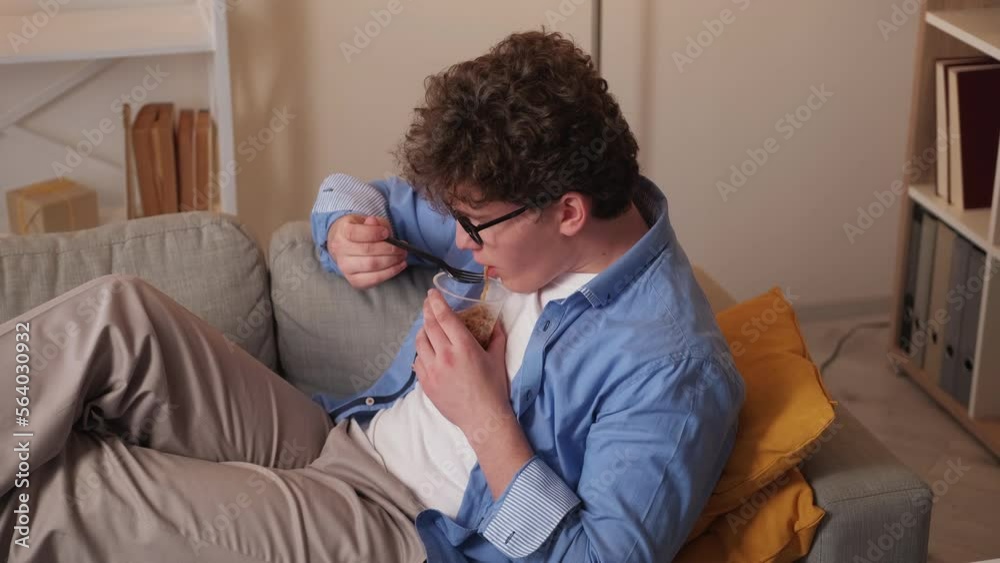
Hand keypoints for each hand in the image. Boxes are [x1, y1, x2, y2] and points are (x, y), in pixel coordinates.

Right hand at [327, 214, 406, 288]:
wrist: (345, 245)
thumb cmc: (359, 231)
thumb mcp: (366, 220)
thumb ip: (373, 222)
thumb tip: (374, 222)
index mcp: (342, 231)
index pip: (355, 233)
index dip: (373, 233)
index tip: (386, 233)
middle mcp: (340, 250)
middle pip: (367, 251)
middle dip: (389, 249)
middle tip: (402, 247)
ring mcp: (345, 267)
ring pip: (371, 266)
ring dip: (392, 261)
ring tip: (402, 256)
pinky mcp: (353, 280)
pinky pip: (373, 279)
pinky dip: (390, 273)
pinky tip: (399, 266)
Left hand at [413, 289, 511, 435]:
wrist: (483, 418)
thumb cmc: (494, 388)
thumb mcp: (498, 358)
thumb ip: (496, 336)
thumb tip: (495, 321)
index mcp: (464, 346)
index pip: (444, 317)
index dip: (436, 302)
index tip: (432, 293)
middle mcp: (445, 356)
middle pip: (429, 326)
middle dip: (427, 311)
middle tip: (427, 303)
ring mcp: (433, 370)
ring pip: (420, 342)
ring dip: (423, 331)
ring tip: (427, 328)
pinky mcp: (426, 383)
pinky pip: (418, 361)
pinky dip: (421, 353)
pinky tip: (427, 352)